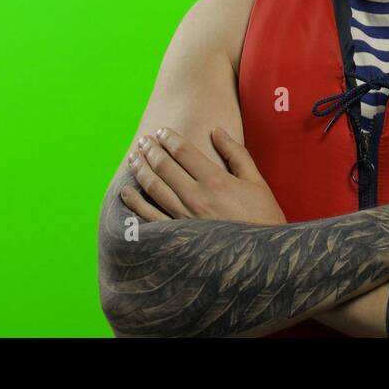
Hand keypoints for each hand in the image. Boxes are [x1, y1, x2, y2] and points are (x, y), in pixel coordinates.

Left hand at [122, 126, 286, 225]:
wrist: (260, 258)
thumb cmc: (263, 218)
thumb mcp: (256, 182)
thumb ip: (236, 154)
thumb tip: (217, 130)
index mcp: (215, 181)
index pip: (183, 151)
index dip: (169, 138)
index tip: (162, 131)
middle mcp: (195, 197)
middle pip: (164, 166)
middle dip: (151, 149)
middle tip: (144, 140)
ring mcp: (183, 218)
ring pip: (153, 188)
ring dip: (140, 169)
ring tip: (133, 157)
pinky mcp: (177, 236)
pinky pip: (149, 217)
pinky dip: (134, 203)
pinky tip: (125, 192)